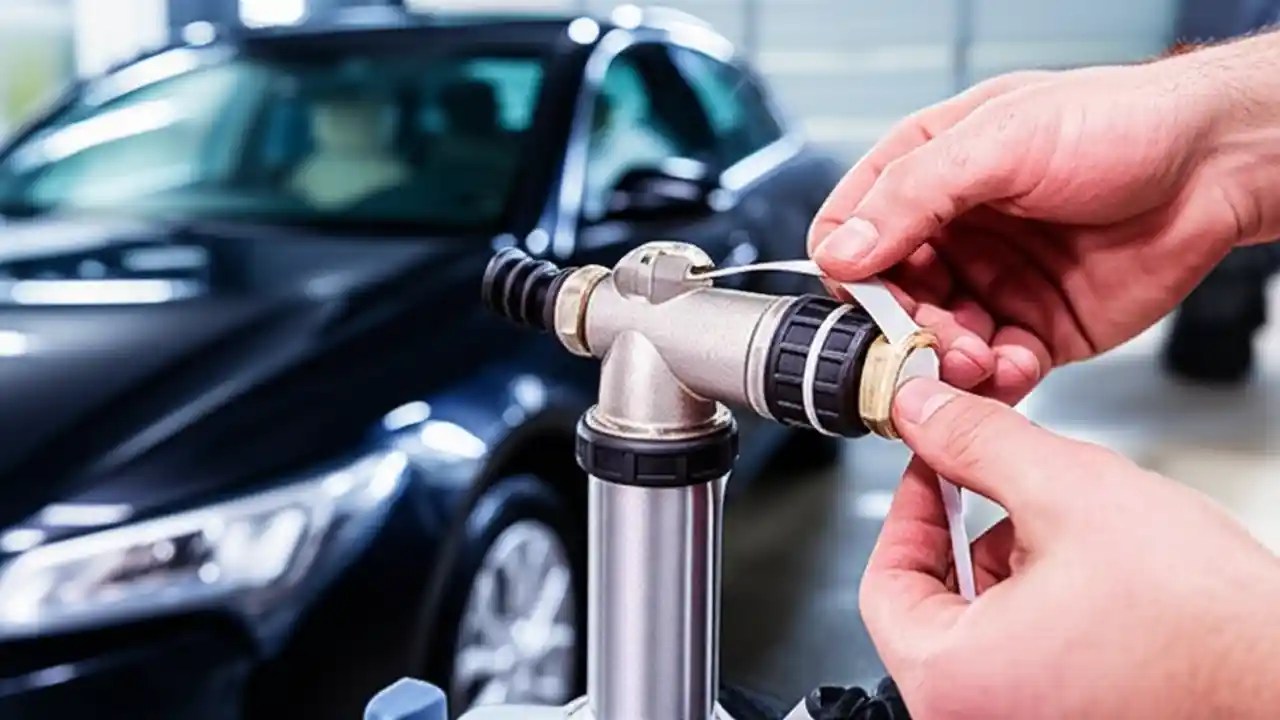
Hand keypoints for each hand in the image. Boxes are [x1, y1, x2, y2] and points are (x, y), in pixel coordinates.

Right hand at [808, 40, 1279, 402]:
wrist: (1216, 165)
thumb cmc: (1121, 123)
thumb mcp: (1002, 142)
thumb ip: (915, 196)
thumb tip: (842, 251)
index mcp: (928, 174)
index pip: (851, 232)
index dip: (850, 273)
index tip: (867, 302)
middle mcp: (954, 233)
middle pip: (889, 301)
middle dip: (903, 329)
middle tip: (930, 341)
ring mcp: (992, 283)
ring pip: (936, 343)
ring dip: (948, 361)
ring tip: (976, 358)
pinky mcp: (1034, 328)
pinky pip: (994, 371)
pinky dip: (996, 381)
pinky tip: (1013, 365)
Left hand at [861, 377, 1279, 718]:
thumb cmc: (1203, 623)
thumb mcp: (1068, 493)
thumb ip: (978, 444)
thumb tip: (923, 414)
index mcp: (952, 679)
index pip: (883, 582)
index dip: (911, 510)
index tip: (935, 470)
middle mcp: (974, 718)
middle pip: (931, 607)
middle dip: (969, 536)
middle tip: (1003, 489)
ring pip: (983, 631)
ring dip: (1013, 570)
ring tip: (1069, 536)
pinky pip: (1026, 661)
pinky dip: (1045, 611)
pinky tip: (1095, 578)